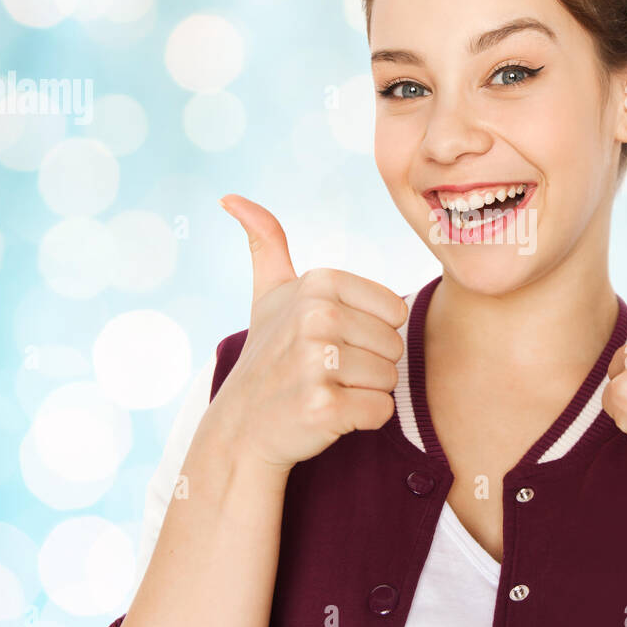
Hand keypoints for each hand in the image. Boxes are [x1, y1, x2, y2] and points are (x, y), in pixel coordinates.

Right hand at [211, 194, 407, 470]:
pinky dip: (363, 419)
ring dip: (365, 392)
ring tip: (325, 390)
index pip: (395, 310)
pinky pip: (381, 410)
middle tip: (326, 373)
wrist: (242, 428)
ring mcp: (317, 361)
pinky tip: (328, 414)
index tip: (331, 343)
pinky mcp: (323, 406)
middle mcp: (316, 316)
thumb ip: (265, 243)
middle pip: (395, 345)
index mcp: (318, 283)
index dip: (370, 334)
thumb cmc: (269, 358)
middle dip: (369, 365)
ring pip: (390, 379)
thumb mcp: (268, 295)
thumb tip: (231, 198)